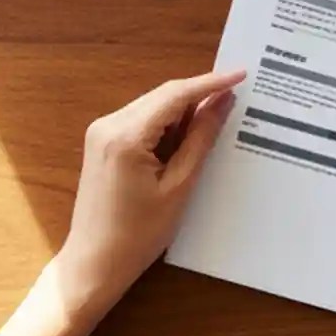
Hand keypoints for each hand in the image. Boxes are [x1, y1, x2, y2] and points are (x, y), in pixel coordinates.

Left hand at [52, 70, 245, 317]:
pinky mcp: (102, 142)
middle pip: (163, 96)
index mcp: (126, 135)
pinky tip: (188, 136)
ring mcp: (101, 132)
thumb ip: (201, 139)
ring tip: (217, 120)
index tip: (241, 74)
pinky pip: (141, 121)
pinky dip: (167, 124)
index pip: (175, 95)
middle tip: (236, 97)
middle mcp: (109, 124)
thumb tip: (222, 102)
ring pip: (153, 106)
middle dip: (199, 95)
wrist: (94, 262)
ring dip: (184, 111)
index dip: (211, 82)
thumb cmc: (138, 234)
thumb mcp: (179, 186)